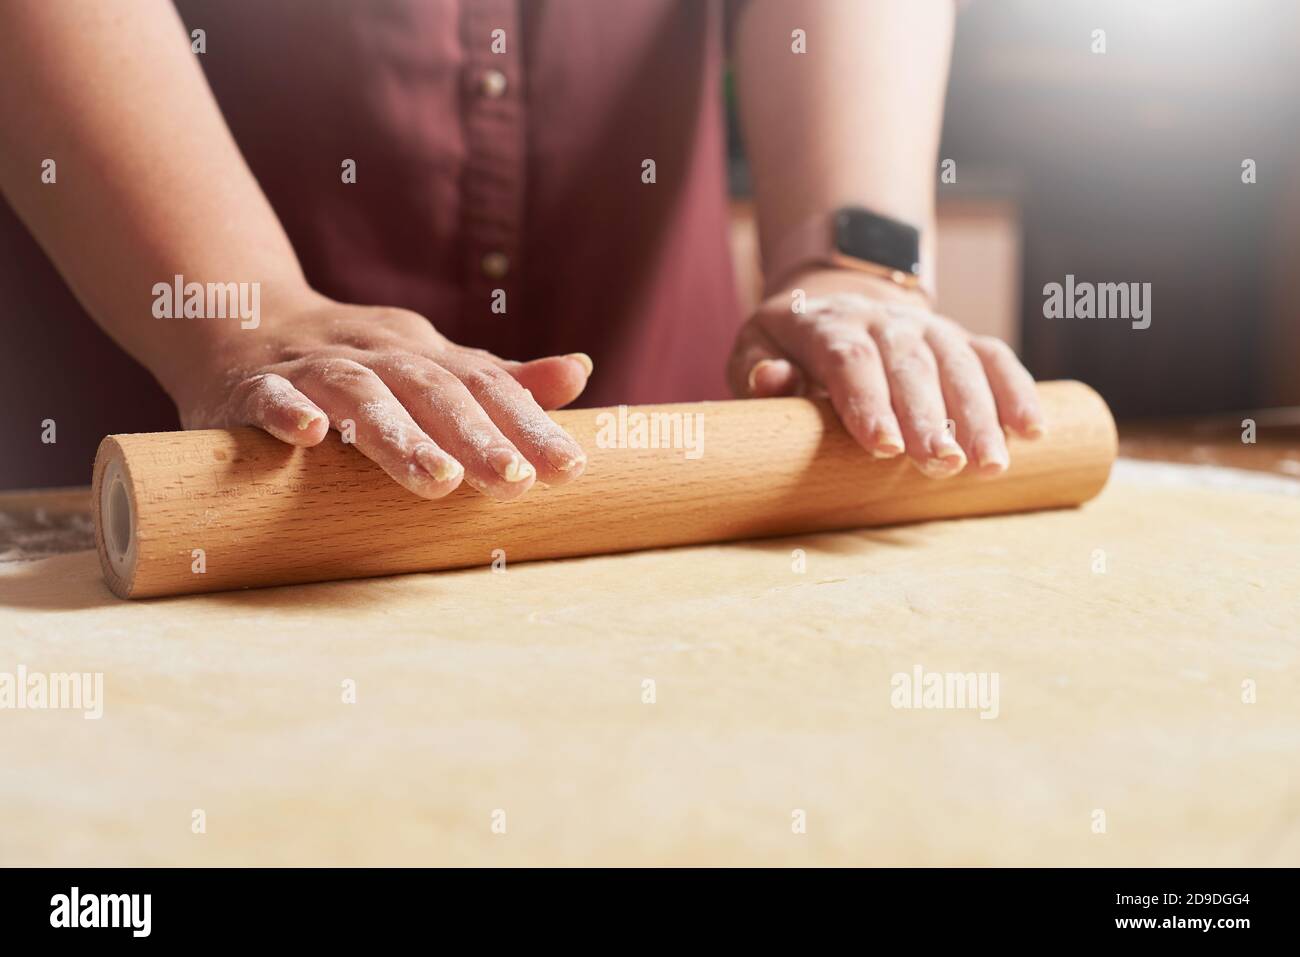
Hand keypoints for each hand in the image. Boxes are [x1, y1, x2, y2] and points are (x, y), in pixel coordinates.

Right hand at [169, 290, 591, 500]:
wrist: (241, 317)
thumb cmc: (358, 361)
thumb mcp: (431, 364)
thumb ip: (501, 380)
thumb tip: (579, 372)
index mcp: (424, 354)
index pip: (485, 386)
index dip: (527, 424)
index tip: (569, 468)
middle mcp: (376, 355)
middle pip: (431, 392)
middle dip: (476, 438)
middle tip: (514, 483)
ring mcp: (313, 368)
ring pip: (360, 395)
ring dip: (398, 436)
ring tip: (438, 479)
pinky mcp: (251, 386)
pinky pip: (269, 395)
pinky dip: (286, 411)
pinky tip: (308, 435)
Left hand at [728, 268, 1044, 476]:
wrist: (836, 298)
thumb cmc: (789, 346)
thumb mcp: (755, 347)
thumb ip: (755, 368)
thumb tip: (771, 380)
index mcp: (829, 326)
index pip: (851, 360)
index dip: (867, 401)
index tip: (882, 446)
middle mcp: (884, 322)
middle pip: (911, 367)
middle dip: (930, 418)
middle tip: (944, 466)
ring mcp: (927, 328)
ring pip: (959, 365)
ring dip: (980, 415)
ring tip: (991, 464)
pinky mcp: (959, 339)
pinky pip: (993, 358)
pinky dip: (1016, 390)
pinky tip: (1033, 431)